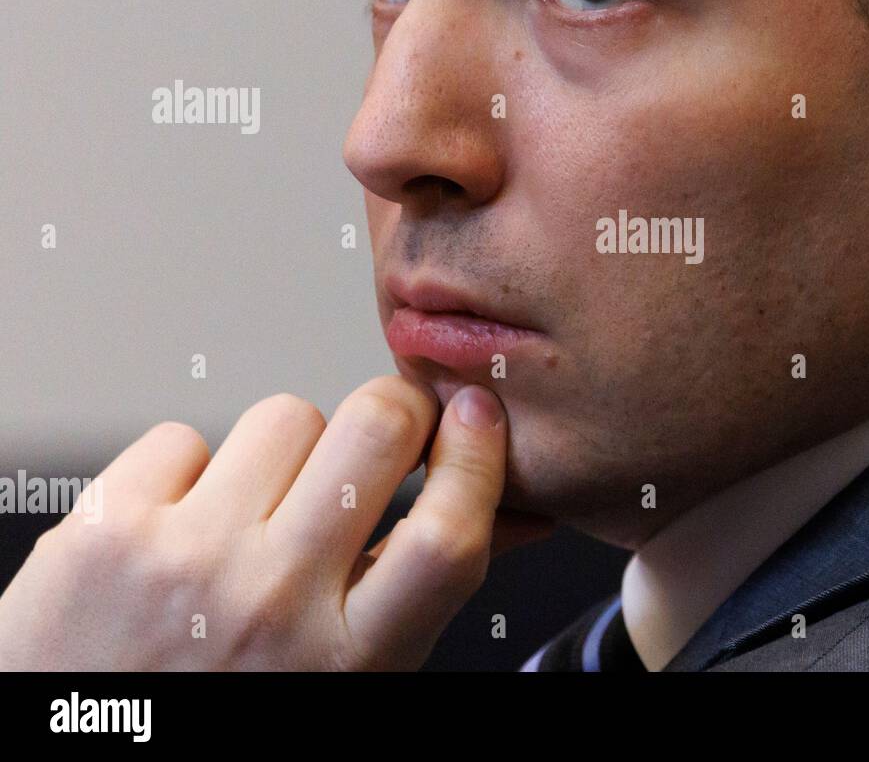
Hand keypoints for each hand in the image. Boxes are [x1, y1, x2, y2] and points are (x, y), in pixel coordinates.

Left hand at [0, 377, 553, 669]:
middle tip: (383, 428)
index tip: (476, 417)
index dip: (477, 457)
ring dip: (285, 448)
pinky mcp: (108, 529)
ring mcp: (186, 560)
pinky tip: (178, 524)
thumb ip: (424, 589)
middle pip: (374, 433)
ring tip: (255, 508)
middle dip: (394, 408)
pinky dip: (190, 468)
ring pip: (285, 415)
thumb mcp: (347, 676)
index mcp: (346, 660)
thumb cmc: (224, 707)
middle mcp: (270, 604)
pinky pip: (183, 435)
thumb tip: (514, 512)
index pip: (447, 535)